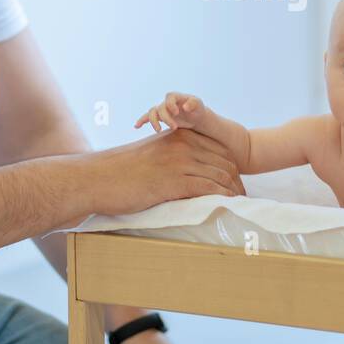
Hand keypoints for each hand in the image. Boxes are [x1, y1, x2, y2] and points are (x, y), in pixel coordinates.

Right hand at [87, 127, 244, 214]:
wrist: (98, 178)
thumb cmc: (121, 172)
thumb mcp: (152, 154)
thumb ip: (172, 157)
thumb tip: (186, 173)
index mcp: (179, 136)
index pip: (219, 150)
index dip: (232, 168)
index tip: (237, 183)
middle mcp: (183, 145)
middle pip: (224, 162)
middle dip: (237, 181)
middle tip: (244, 197)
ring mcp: (179, 162)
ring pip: (220, 175)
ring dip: (234, 192)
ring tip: (240, 205)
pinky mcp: (174, 180)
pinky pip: (208, 188)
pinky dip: (223, 198)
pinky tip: (229, 207)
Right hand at [134, 92, 207, 132]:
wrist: (195, 117)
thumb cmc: (197, 109)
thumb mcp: (199, 105)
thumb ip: (193, 103)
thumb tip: (185, 107)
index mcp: (176, 96)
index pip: (169, 97)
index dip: (170, 104)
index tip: (176, 112)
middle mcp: (167, 102)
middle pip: (160, 108)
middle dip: (166, 118)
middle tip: (174, 128)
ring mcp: (162, 109)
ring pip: (152, 112)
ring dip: (154, 122)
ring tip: (159, 130)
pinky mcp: (160, 117)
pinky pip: (148, 117)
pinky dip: (142, 121)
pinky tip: (136, 126)